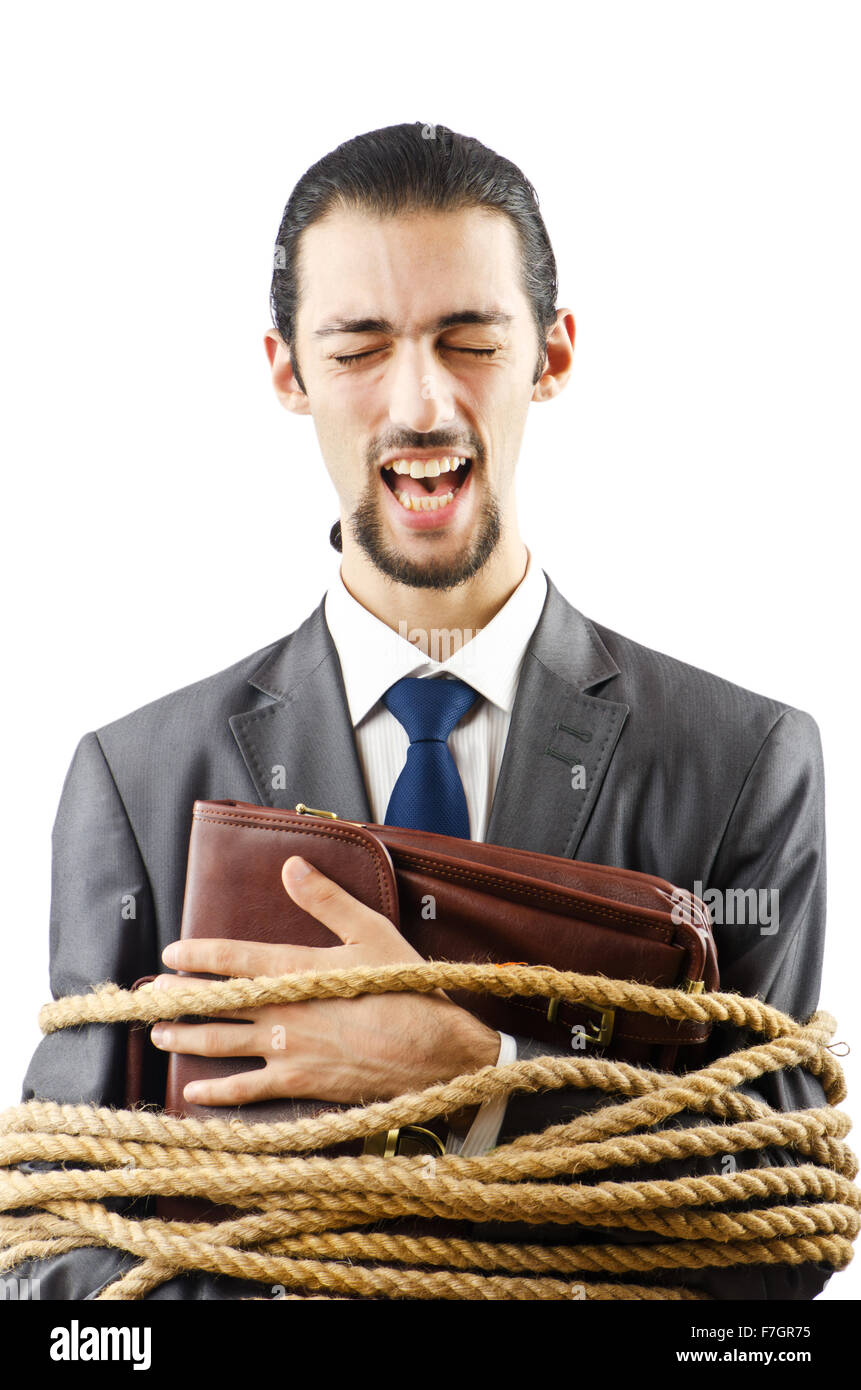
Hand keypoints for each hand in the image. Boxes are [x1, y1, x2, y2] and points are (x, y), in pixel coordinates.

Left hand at [150, 855, 500, 1105]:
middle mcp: (284, 1011)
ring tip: (159, 1034)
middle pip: (218, 1003)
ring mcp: (289, 1051)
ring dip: (188, 1038)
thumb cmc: (407, 987)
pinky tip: (194, 1091)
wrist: (436, 1052)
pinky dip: (218, 1093)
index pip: (236, 958)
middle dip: (180, 999)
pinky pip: (248, 1091)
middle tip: (148, 997)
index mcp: (298, 970)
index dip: (199, 954)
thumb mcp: (370, 931)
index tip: (171, 953)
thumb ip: (326, 899)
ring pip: (224, 1044)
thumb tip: (292, 864)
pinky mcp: (300, 1083)